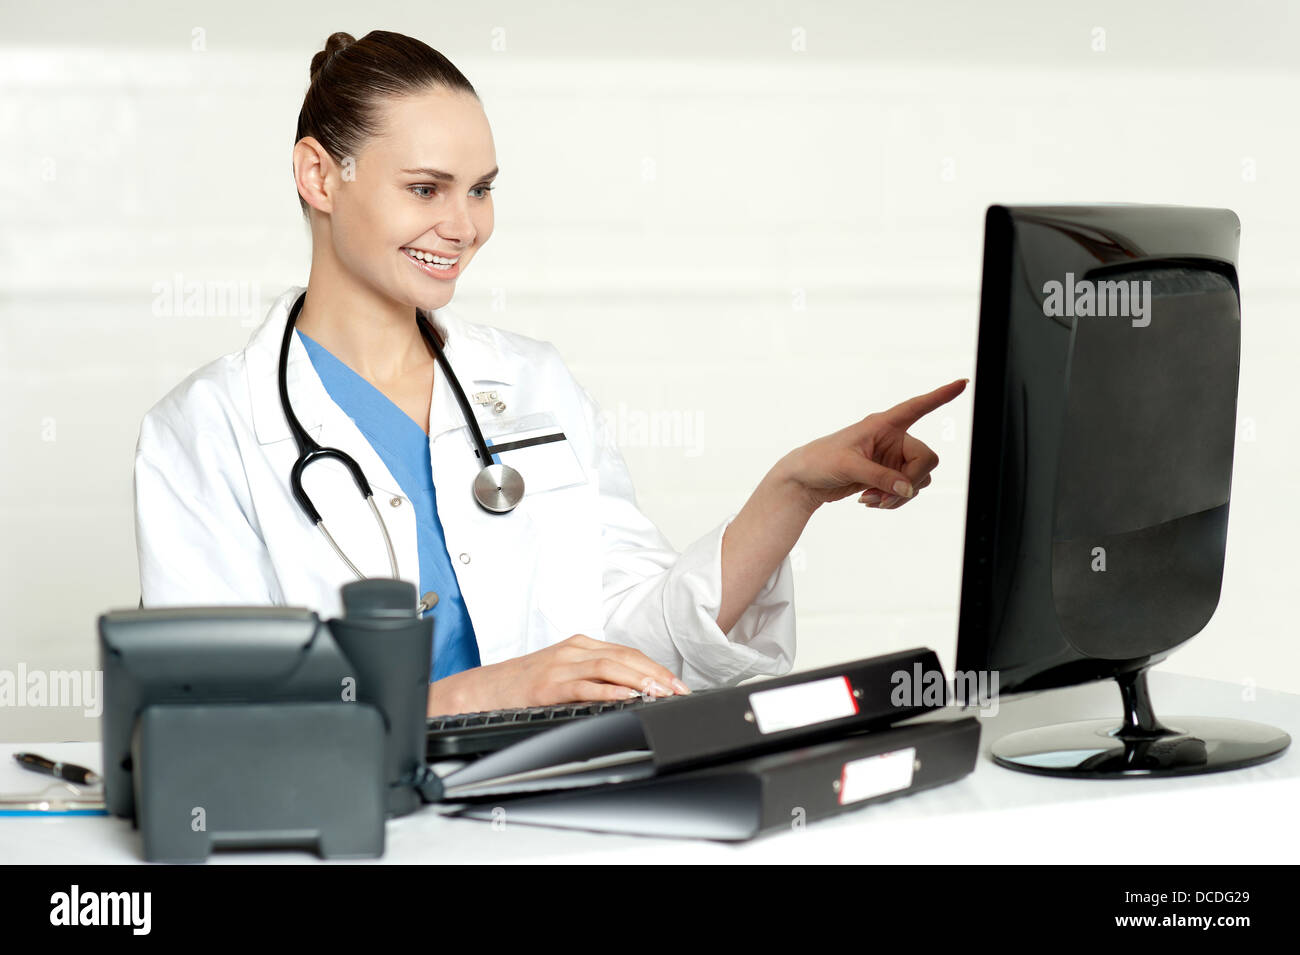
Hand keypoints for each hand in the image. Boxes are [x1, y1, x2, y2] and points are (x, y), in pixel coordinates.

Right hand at [426, 634, 689, 715]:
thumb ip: (592, 678)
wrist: (482, 690)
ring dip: (641, 680)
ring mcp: (561, 666)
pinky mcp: (548, 685)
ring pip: (610, 666)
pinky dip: (609, 691)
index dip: (656, 667)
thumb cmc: (522, 686)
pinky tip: (627, 697)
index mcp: (579, 646)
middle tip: (680, 690)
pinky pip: (585, 686)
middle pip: (625, 656)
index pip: (627, 652)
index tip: (677, 684)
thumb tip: (630, 693)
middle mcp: (573, 650)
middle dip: (657, 673)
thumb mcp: (561, 673)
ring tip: (661, 692)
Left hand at [780, 378, 967, 510]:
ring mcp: (892, 460)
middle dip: (911, 482)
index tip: (962, 383)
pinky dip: (893, 501)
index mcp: (883, 424)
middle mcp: (893, 439)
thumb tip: (908, 489)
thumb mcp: (848, 466)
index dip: (941, 396)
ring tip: (871, 500)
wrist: (805, 480)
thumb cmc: (820, 461)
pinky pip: (907, 491)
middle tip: (887, 495)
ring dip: (899, 496)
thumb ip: (879, 477)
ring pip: (919, 480)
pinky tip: (869, 502)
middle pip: (927, 460)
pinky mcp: (888, 477)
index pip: (917, 407)